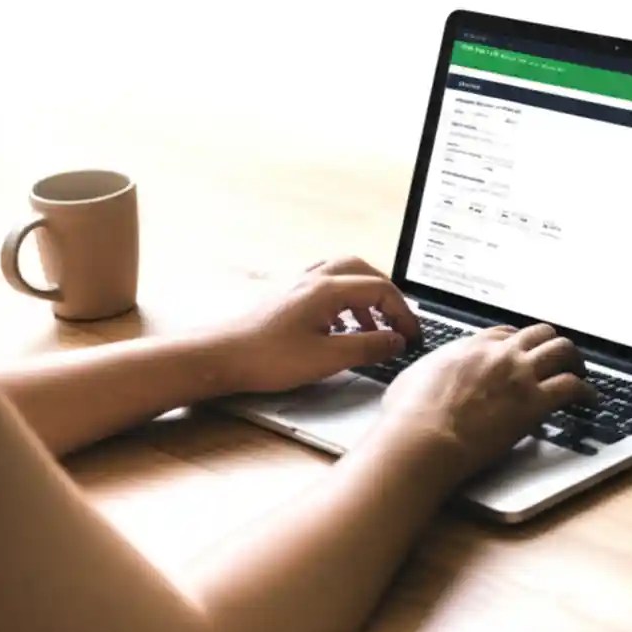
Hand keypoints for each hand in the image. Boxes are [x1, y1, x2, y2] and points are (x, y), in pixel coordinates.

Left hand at [219, 257, 421, 393]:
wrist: (219, 357)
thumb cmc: (266, 358)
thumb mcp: (327, 359)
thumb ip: (368, 347)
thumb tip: (397, 341)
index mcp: (327, 289)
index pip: (381, 289)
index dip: (403, 313)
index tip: (412, 336)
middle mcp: (313, 279)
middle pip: (364, 271)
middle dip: (387, 297)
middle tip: (398, 323)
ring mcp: (297, 284)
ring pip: (343, 275)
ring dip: (365, 297)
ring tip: (373, 327)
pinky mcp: (285, 296)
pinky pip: (324, 286)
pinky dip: (343, 301)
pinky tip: (340, 326)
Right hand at [381, 323, 593, 479]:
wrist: (422, 438)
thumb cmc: (409, 417)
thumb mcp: (413, 377)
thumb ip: (430, 370)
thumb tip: (426, 376)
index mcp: (470, 345)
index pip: (506, 333)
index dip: (520, 342)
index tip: (524, 352)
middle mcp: (499, 353)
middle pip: (540, 334)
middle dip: (552, 344)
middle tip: (559, 357)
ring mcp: (519, 375)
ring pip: (562, 351)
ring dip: (575, 361)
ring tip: (581, 372)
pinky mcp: (534, 402)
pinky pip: (572, 387)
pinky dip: (586, 392)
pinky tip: (589, 400)